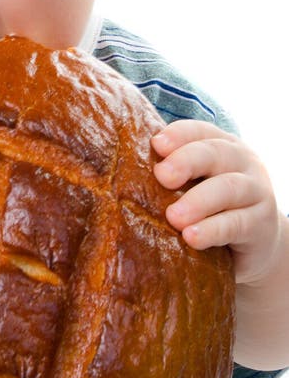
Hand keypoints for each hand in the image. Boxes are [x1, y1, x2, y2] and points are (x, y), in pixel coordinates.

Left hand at [151, 120, 281, 283]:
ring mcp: (256, 191)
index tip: (157, 145)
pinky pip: (237, 224)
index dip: (179, 135)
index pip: (199, 131)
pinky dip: (213, 229)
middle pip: (215, 153)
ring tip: (173, 217)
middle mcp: (241, 161)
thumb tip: (115, 171)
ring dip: (199, 201)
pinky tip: (191, 237)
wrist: (253, 246)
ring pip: (228, 188)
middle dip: (187, 161)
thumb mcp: (190, 185)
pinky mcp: (262, 224)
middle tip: (162, 176)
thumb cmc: (207, 207)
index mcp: (219, 144)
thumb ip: (167, 174)